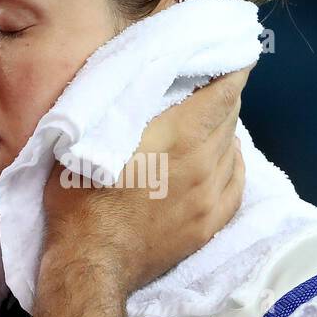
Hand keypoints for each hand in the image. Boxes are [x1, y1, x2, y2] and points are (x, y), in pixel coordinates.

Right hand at [29, 67, 248, 316]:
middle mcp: (204, 162)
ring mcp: (212, 195)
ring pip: (233, 147)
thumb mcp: (88, 136)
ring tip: (207, 120)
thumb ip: (120, 105)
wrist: (91, 261)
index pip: (222, 92)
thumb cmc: (80, 195)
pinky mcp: (212, 222)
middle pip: (230, 116)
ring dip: (223, 129)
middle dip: (223, 95)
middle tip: (212, 81)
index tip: (232, 55)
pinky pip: (236, 181)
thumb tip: (137, 75)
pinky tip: (220, 157)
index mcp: (178, 135)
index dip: (231, 70)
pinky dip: (231, 162)